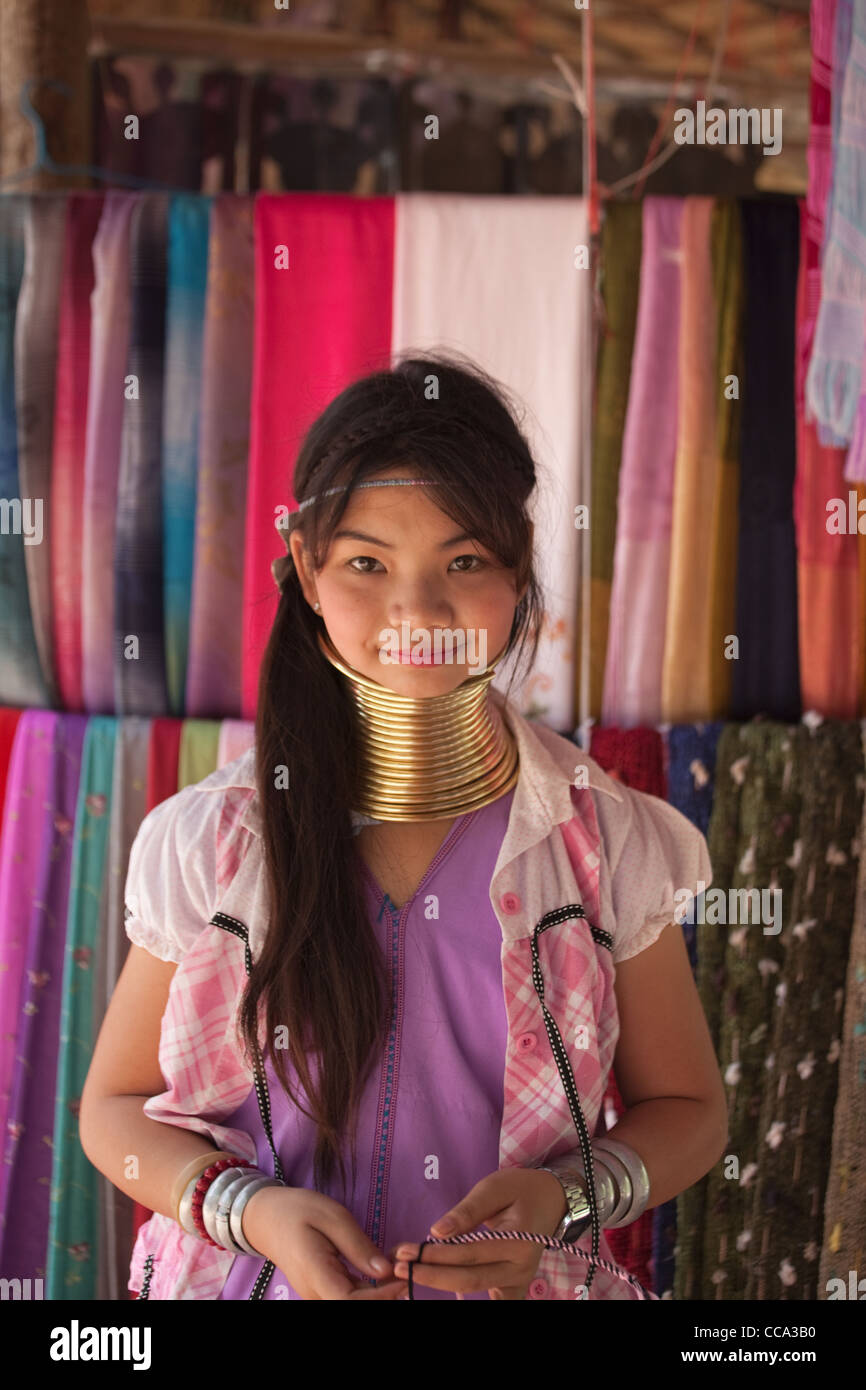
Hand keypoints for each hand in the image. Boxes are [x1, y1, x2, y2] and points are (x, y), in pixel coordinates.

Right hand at [241, 1184, 406, 1299]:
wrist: (266, 1217)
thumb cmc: (298, 1210)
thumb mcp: (333, 1217)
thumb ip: (358, 1246)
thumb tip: (385, 1272)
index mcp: (315, 1273)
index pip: (350, 1301)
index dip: (380, 1298)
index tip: (403, 1280)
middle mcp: (314, 1292)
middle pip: (353, 1307)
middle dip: (384, 1298)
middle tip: (408, 1276)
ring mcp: (317, 1294)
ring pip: (351, 1304)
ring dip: (378, 1295)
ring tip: (399, 1272)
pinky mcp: (321, 1290)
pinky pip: (347, 1296)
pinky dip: (368, 1289)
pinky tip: (384, 1273)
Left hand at [388, 1167, 567, 1300]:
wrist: (551, 1199)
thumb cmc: (520, 1189)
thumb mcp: (493, 1188)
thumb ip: (467, 1211)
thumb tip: (437, 1231)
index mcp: (519, 1240)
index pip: (469, 1253)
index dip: (435, 1254)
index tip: (405, 1251)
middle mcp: (522, 1267)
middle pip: (470, 1278)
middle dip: (431, 1274)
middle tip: (400, 1267)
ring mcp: (521, 1281)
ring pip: (476, 1289)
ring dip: (442, 1284)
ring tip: (412, 1275)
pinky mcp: (516, 1286)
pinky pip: (494, 1300)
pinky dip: (468, 1296)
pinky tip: (445, 1290)